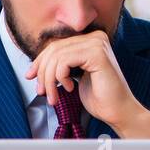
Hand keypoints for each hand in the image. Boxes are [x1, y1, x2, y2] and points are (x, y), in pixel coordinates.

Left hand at [25, 30, 149, 138]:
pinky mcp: (97, 53)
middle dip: (42, 72)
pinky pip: (64, 61)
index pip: (56, 45)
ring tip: (54, 96)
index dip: (40, 61)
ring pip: (57, 56)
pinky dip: (60, 78)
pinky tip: (70, 88)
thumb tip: (35, 65)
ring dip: (49, 80)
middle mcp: (96, 37)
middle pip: (54, 49)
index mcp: (91, 40)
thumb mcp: (74, 76)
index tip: (31, 76)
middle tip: (41, 91)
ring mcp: (98, 43)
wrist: (118, 111)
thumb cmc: (99, 97)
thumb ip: (61, 65)